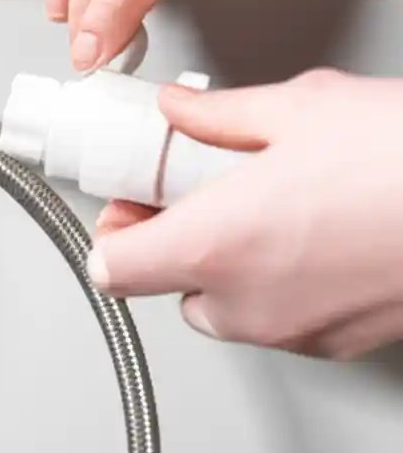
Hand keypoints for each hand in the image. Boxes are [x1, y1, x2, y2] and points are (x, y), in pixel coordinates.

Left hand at [87, 69, 402, 358]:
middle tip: (199, 195)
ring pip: (226, 310)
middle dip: (176, 244)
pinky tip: (315, 234)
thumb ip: (219, 116)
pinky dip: (282, 285)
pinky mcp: (341, 343)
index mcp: (216, 243)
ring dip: (229, 266)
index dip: (112, 235)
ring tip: (267, 209)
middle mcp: (247, 302)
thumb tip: (180, 111)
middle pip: (168, 289)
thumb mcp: (301, 110)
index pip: (112, 269)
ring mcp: (296, 330)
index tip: (130, 204)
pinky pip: (283, 320)